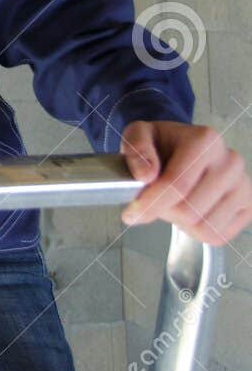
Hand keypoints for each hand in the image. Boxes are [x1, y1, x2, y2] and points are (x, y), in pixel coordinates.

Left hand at [119, 120, 251, 244]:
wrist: (182, 148)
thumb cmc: (161, 144)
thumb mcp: (138, 135)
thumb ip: (137, 149)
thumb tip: (146, 175)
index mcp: (205, 140)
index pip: (176, 185)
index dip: (150, 205)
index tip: (131, 214)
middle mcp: (230, 161)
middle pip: (189, 210)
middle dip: (163, 212)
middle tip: (155, 201)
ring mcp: (243, 185)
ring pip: (204, 227)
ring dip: (180, 224)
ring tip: (173, 205)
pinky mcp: (248, 206)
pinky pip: (219, 236)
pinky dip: (197, 232)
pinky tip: (190, 213)